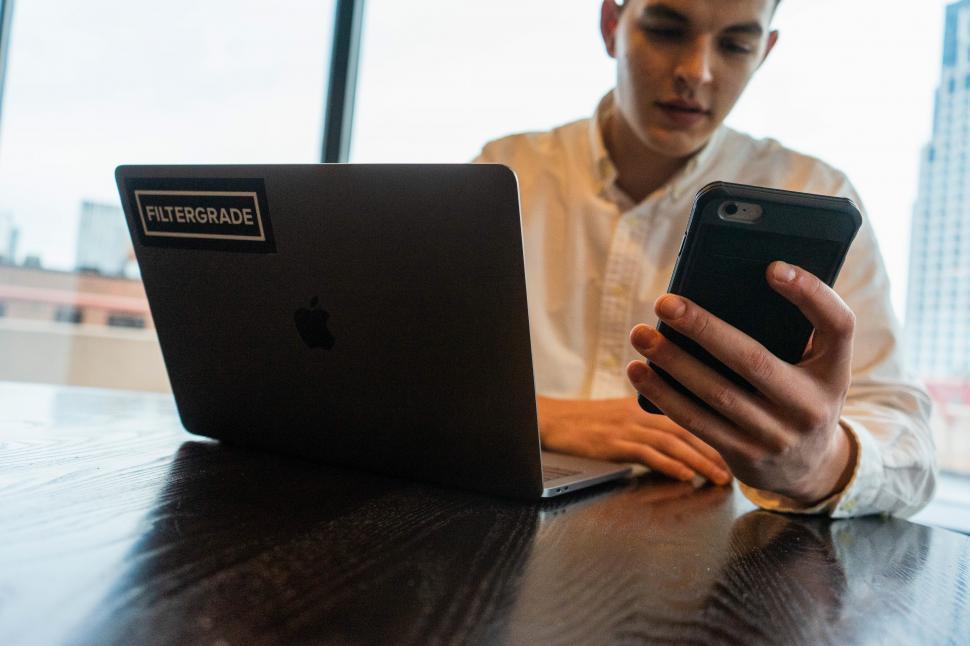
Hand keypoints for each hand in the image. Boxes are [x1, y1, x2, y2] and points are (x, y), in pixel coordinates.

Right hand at [537, 395, 731, 484]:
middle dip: (717, 449)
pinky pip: (645, 453)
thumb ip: (650, 419)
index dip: (718, 429)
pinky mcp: (610, 443)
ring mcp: (625, 427)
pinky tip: (686, 475)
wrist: (548, 420)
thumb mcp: (621, 412)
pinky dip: (668, 464)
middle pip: (687, 426)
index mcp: (645, 403)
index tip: (740, 447)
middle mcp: (639, 411)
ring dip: (701, 460)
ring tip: (721, 477)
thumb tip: (683, 437)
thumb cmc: (584, 420)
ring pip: (672, 441)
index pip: (690, 411)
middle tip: (740, 470)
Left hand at [626, 261, 856, 505]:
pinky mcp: (746, 456)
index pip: (838, 325)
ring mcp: (778, 435)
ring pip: (717, 393)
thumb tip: (719, 290)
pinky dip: (664, 395)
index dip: (811, 293)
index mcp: (834, 370)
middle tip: (665, 302)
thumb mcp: (813, 368)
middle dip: (704, 328)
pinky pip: (697, 422)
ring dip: (672, 362)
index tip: (772, 266)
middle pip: (754, 360)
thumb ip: (786, 332)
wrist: (810, 467)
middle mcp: (812, 405)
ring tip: (641, 334)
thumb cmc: (800, 394)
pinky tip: (639, 371)